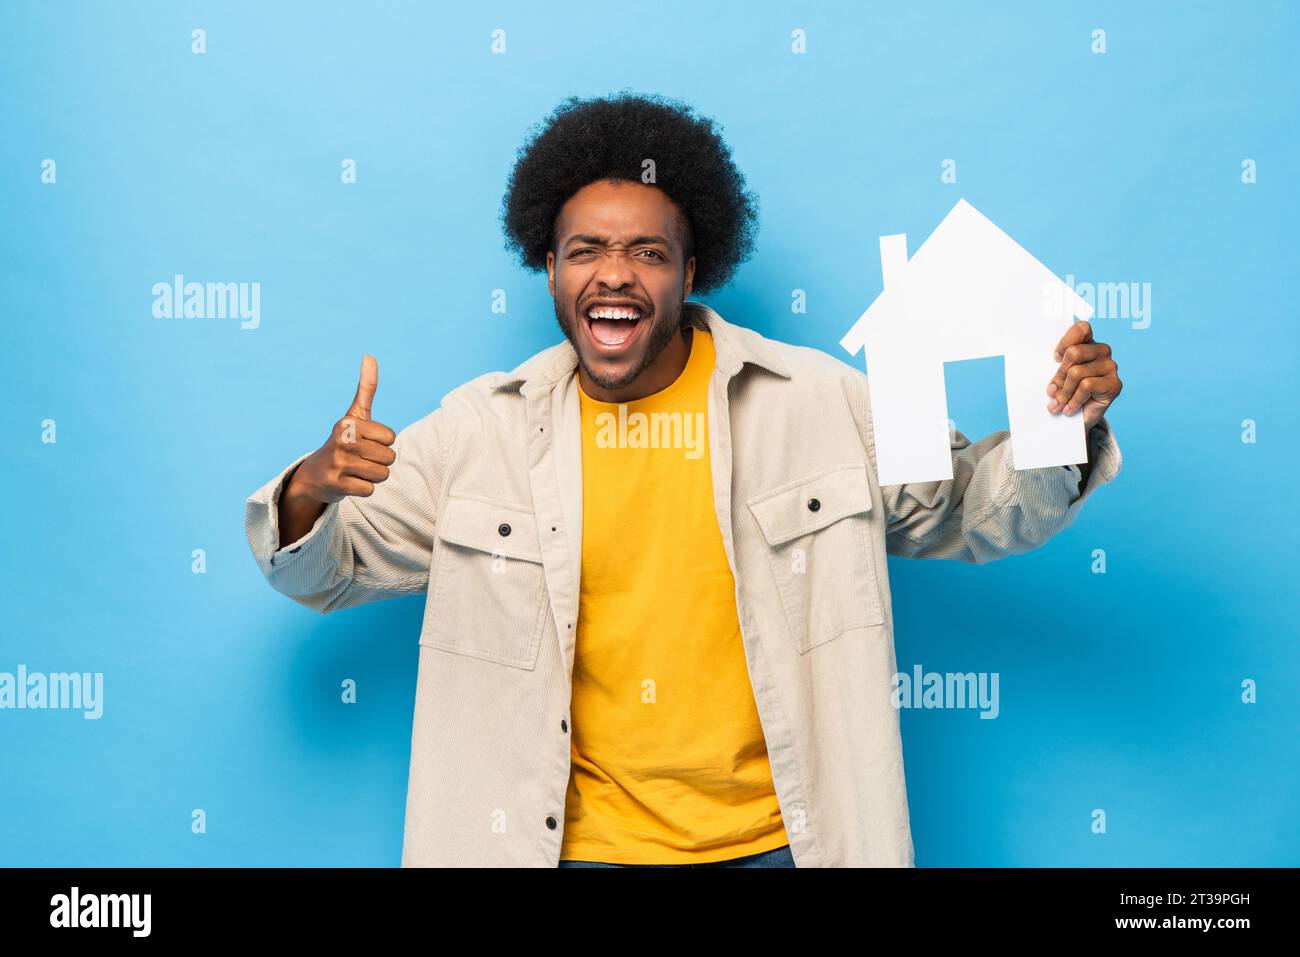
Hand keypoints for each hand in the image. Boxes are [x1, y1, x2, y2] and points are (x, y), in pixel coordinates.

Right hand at [285, 355, 397, 504]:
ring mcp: (339, 464)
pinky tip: (350, 481)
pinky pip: (371, 490)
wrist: (315, 474)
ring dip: (374, 475)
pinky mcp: (338, 485)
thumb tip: (369, 356)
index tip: (365, 441)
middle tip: (361, 458)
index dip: (383, 442)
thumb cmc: (344, 441)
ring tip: (357, 469)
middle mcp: (342, 441)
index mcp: (349, 423)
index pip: (391, 437)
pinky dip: (364, 488)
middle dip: (380, 461)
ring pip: (382, 474)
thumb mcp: (355, 415)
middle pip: (389, 457)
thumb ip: (366, 388)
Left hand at [1046, 321, 1122, 429]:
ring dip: (1063, 392)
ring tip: (1057, 404)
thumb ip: (1056, 370)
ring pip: (1077, 373)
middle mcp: (1102, 351)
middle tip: (1051, 391)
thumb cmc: (1067, 393)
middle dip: (1058, 374)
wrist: (1080, 418)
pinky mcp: (1115, 384)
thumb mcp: (1058, 378)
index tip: (1055, 359)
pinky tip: (1069, 409)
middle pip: (1074, 353)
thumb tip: (1051, 385)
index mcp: (1088, 343)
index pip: (1082, 329)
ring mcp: (1110, 367)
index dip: (1065, 341)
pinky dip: (1074, 400)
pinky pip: (1087, 386)